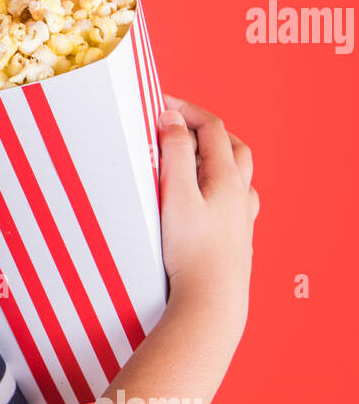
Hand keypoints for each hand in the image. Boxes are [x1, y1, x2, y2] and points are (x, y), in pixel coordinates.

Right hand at [158, 92, 259, 339]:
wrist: (211, 301)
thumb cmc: (191, 252)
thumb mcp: (175, 195)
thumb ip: (173, 154)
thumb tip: (171, 119)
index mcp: (228, 177)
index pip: (212, 127)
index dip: (187, 109)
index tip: (160, 103)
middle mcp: (241, 194)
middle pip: (231, 145)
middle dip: (204, 129)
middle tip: (175, 127)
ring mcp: (242, 217)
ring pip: (237, 173)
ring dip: (216, 157)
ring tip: (189, 159)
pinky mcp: (235, 237)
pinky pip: (234, 200)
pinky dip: (220, 186)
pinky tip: (205, 198)